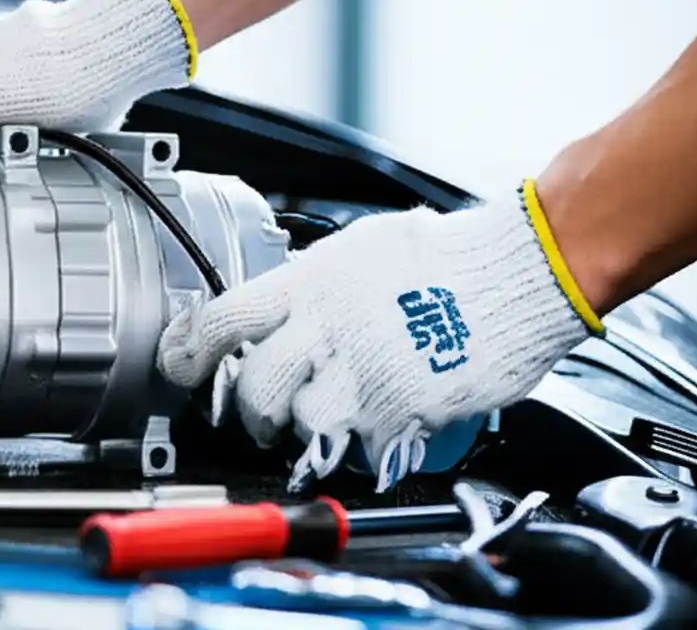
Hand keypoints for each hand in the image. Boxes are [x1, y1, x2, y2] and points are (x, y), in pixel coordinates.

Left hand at [156, 182, 600, 491]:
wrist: (517, 272)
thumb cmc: (440, 257)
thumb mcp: (354, 250)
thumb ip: (306, 284)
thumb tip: (271, 307)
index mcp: (309, 285)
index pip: (222, 320)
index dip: (187, 351)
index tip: (179, 366)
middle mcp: (326, 329)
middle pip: (253, 389)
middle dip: (249, 411)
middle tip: (258, 414)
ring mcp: (362, 374)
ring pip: (300, 423)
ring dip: (307, 428)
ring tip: (328, 414)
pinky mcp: (400, 411)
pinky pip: (359, 445)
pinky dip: (363, 443)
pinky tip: (378, 419)